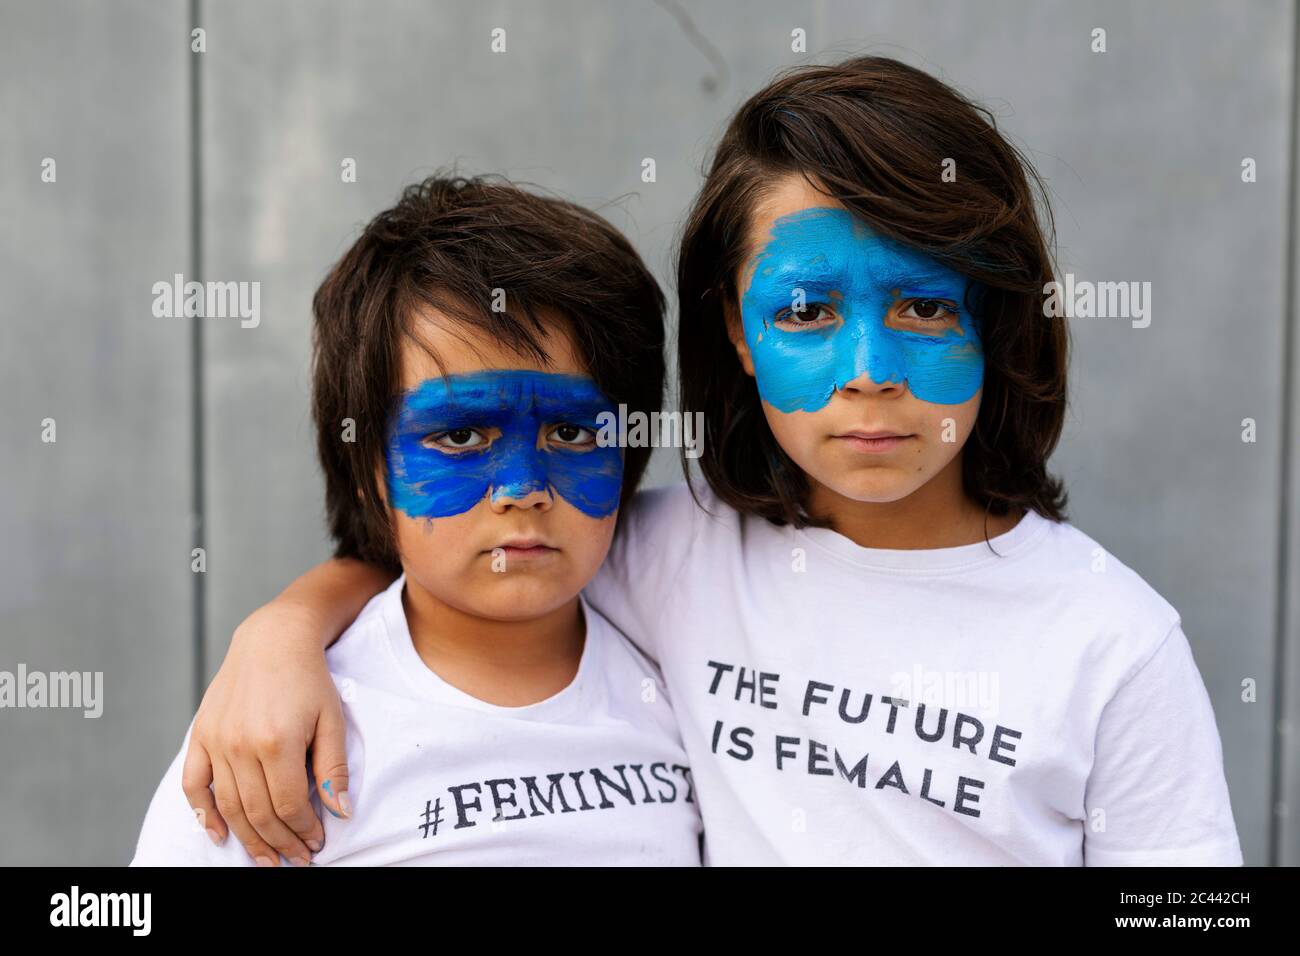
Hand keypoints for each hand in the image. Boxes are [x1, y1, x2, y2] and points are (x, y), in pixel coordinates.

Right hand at [181, 601, 349, 866]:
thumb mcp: (332, 720)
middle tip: (294, 860)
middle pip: (258, 813)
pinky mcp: (201, 735)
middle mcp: (241, 745)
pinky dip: (203, 814)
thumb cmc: (309, 679)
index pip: (288, 806)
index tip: (316, 844)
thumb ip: (333, 768)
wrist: (273, 640)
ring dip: (247, 838)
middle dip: (278, 843)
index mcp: (277, 742)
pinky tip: (218, 835)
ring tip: (266, 858)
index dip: (303, 831)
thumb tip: (338, 812)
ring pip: (229, 806)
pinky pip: (194, 784)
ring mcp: (216, 741)